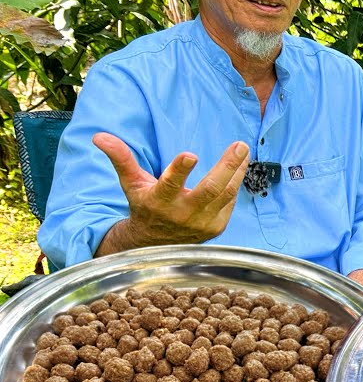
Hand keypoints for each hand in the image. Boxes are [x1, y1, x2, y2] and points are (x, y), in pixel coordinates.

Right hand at [94, 133, 249, 253]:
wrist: (155, 244)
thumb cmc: (144, 206)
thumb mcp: (131, 183)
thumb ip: (121, 159)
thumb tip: (99, 137)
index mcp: (159, 202)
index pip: (169, 185)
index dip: (179, 171)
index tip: (190, 154)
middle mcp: (182, 214)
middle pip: (209, 190)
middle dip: (226, 167)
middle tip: (239, 146)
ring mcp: (202, 223)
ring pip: (225, 194)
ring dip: (237, 171)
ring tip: (243, 150)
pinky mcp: (216, 227)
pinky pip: (230, 201)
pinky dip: (236, 182)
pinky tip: (240, 166)